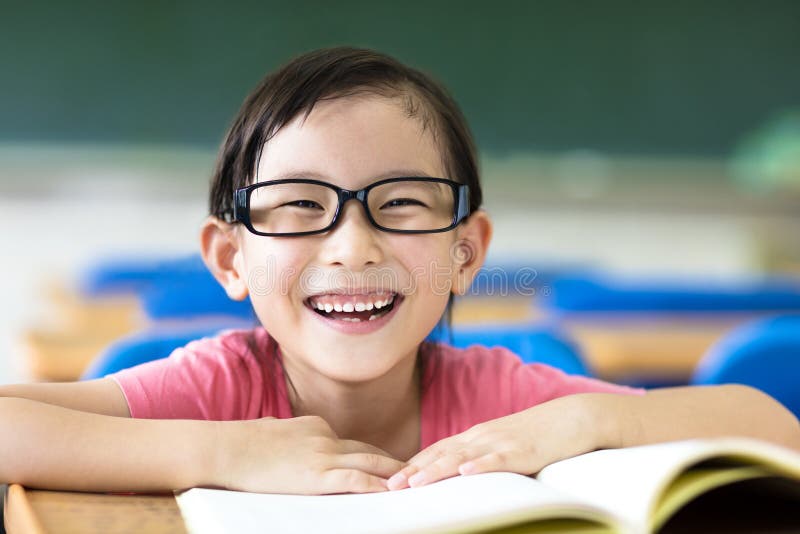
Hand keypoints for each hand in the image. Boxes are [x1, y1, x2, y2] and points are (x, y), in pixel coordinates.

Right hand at [213, 415, 406, 494]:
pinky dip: (375, 485)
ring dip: (393, 473)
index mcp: (314, 426)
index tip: (389, 464)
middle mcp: (324, 437)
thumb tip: (292, 447)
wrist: (226, 448)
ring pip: (369, 462)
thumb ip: (292, 439)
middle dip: (393, 462)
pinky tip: (390, 492)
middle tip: (415, 470)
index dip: (372, 455)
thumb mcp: (274, 433)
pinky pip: (354, 479)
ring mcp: (322, 455)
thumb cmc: (240, 444)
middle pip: (368, 450)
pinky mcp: (316, 475)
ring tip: (413, 482)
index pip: (351, 443)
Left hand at [387, 393, 606, 489]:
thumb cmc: (538, 434)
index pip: (438, 450)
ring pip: (464, 456)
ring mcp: (502, 442)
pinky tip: (466, 473)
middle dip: (415, 470)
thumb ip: (482, 458)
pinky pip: (499, 459)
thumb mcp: (504, 445)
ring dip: (437, 470)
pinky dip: (482, 466)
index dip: (414, 464)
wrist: (573, 416)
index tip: (391, 480)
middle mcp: (483, 436)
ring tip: (415, 483)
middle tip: (391, 487)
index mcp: (477, 436)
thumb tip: (460, 477)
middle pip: (442, 454)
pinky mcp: (524, 450)